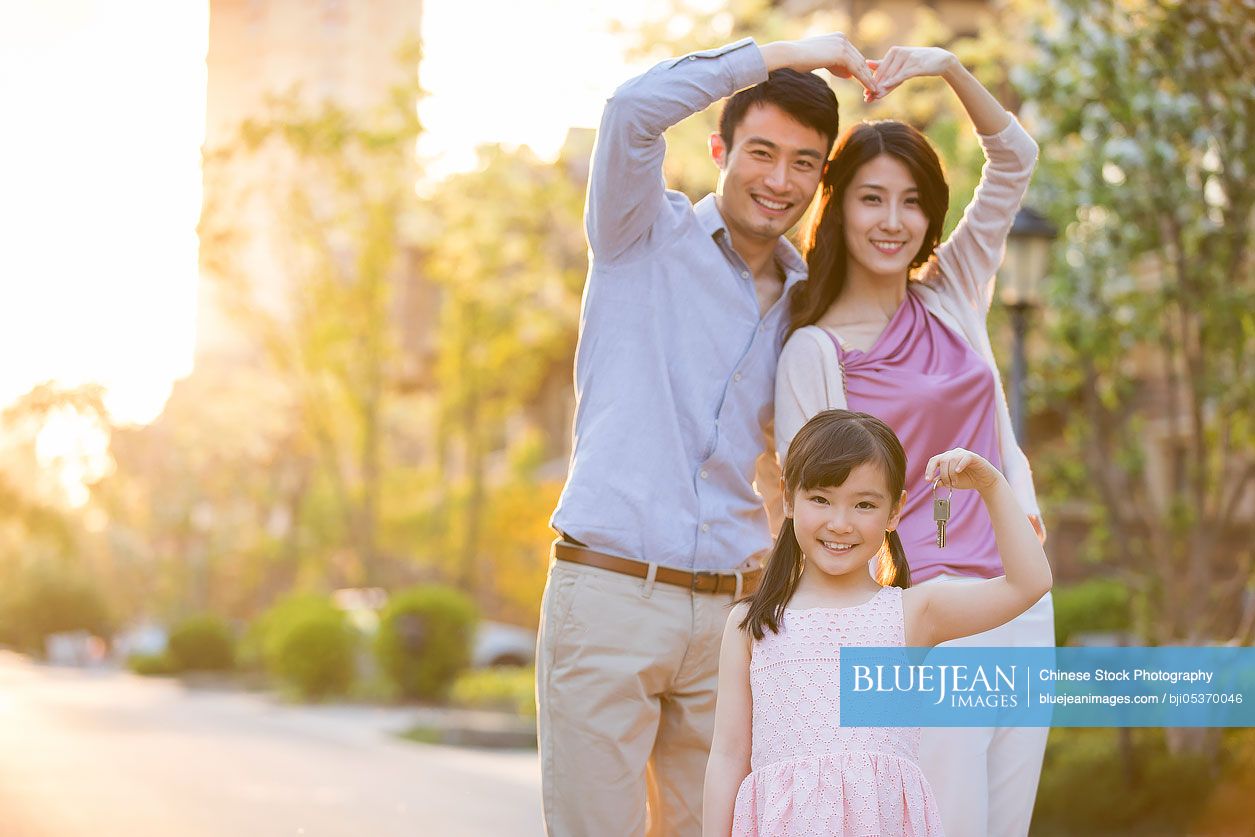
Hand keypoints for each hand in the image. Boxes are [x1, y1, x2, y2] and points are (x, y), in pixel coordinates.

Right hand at [764, 33, 878, 95]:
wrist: (790, 55)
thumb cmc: (800, 60)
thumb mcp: (822, 61)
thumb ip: (836, 65)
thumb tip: (849, 74)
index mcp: (838, 38)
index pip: (854, 56)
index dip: (861, 70)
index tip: (867, 81)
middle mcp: (843, 39)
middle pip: (860, 60)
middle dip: (867, 75)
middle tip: (874, 88)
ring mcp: (843, 45)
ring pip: (861, 65)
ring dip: (869, 79)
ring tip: (875, 91)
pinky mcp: (841, 54)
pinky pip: (857, 70)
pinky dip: (865, 80)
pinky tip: (870, 88)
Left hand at [865, 46, 958, 100]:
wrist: (940, 60)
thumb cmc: (918, 62)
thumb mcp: (900, 62)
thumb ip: (885, 64)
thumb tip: (867, 63)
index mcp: (893, 51)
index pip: (881, 69)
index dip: (872, 82)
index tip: (865, 94)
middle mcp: (899, 53)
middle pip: (885, 73)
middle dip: (876, 87)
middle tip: (867, 98)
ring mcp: (908, 58)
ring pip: (892, 75)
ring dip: (883, 87)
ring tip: (875, 97)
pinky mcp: (916, 65)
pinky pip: (903, 74)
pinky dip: (894, 81)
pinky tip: (886, 88)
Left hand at [923, 448, 1000, 493]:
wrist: (984, 481)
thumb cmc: (967, 480)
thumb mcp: (952, 482)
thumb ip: (942, 480)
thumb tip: (934, 481)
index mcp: (946, 458)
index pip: (934, 460)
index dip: (929, 469)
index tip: (928, 480)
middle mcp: (953, 454)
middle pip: (942, 460)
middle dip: (943, 474)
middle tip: (948, 484)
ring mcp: (963, 454)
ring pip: (951, 460)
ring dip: (951, 474)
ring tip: (954, 483)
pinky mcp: (973, 456)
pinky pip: (964, 458)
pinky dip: (959, 465)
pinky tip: (958, 471)